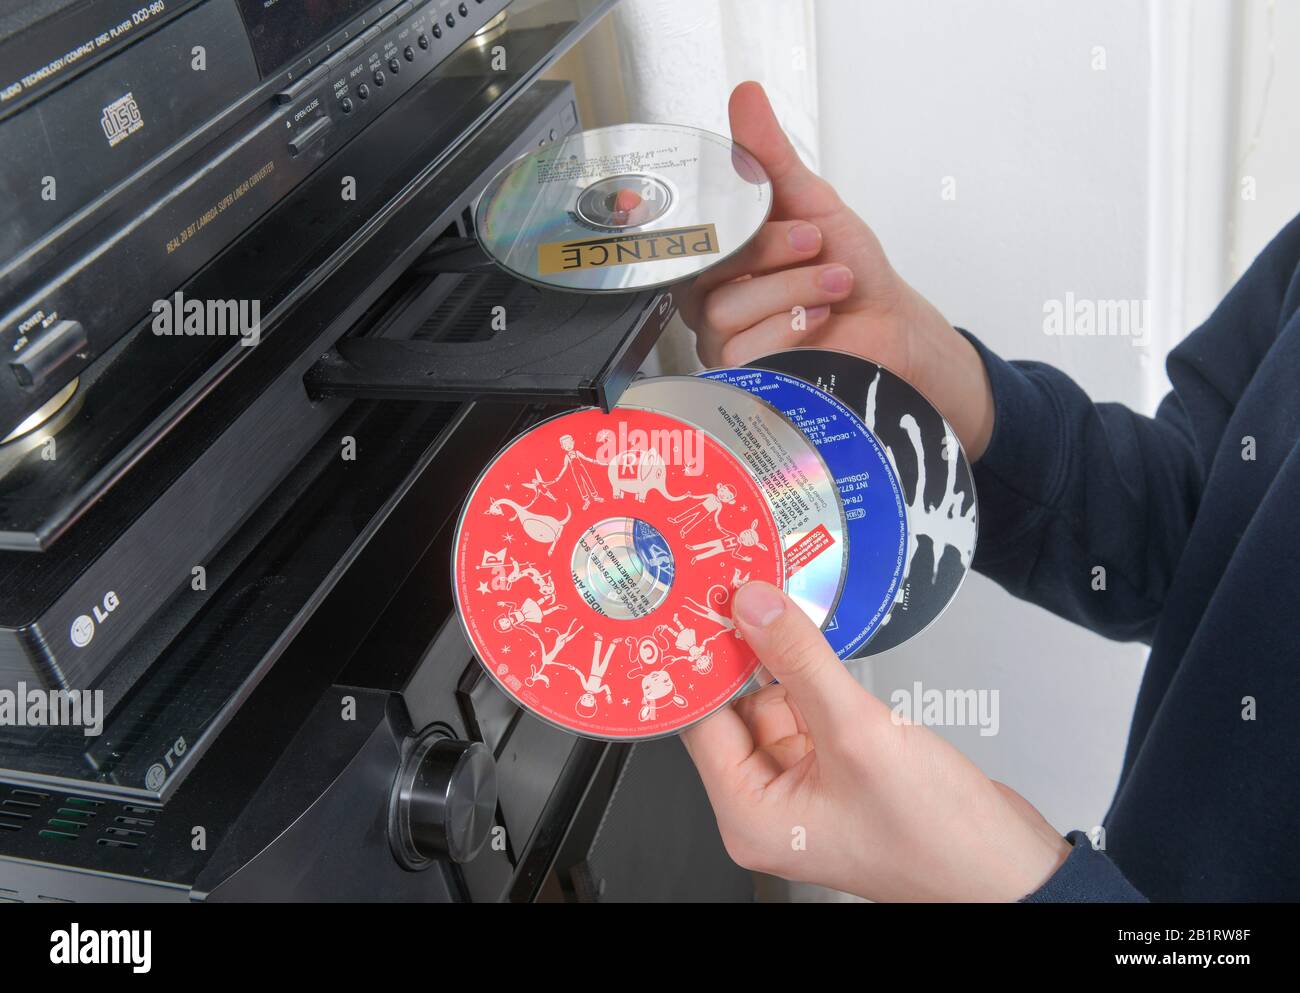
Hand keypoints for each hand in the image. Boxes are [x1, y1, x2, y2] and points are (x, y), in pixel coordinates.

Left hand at [681, 581, 1069, 900]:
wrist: (1010, 867)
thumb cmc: (939, 837)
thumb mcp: (858, 732)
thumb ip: (799, 662)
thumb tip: (754, 609)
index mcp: (749, 816)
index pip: (702, 724)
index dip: (706, 666)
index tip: (709, 608)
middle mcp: (766, 807)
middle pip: (734, 711)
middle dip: (749, 659)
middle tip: (755, 596)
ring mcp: (802, 789)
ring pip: (772, 705)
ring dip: (787, 668)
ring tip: (801, 626)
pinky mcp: (833, 772)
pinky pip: (807, 713)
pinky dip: (815, 682)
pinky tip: (827, 659)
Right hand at [682, 81, 995, 458]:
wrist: (891, 327)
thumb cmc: (850, 271)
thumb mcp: (812, 202)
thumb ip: (770, 156)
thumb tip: (745, 98)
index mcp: (718, 260)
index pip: (695, 242)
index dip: (739, 230)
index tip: (791, 219)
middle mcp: (712, 304)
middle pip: (708, 281)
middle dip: (773, 259)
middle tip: (818, 248)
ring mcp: (726, 345)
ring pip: (726, 317)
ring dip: (790, 294)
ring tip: (833, 288)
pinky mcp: (748, 381)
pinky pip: (743, 354)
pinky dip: (789, 332)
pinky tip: (819, 324)